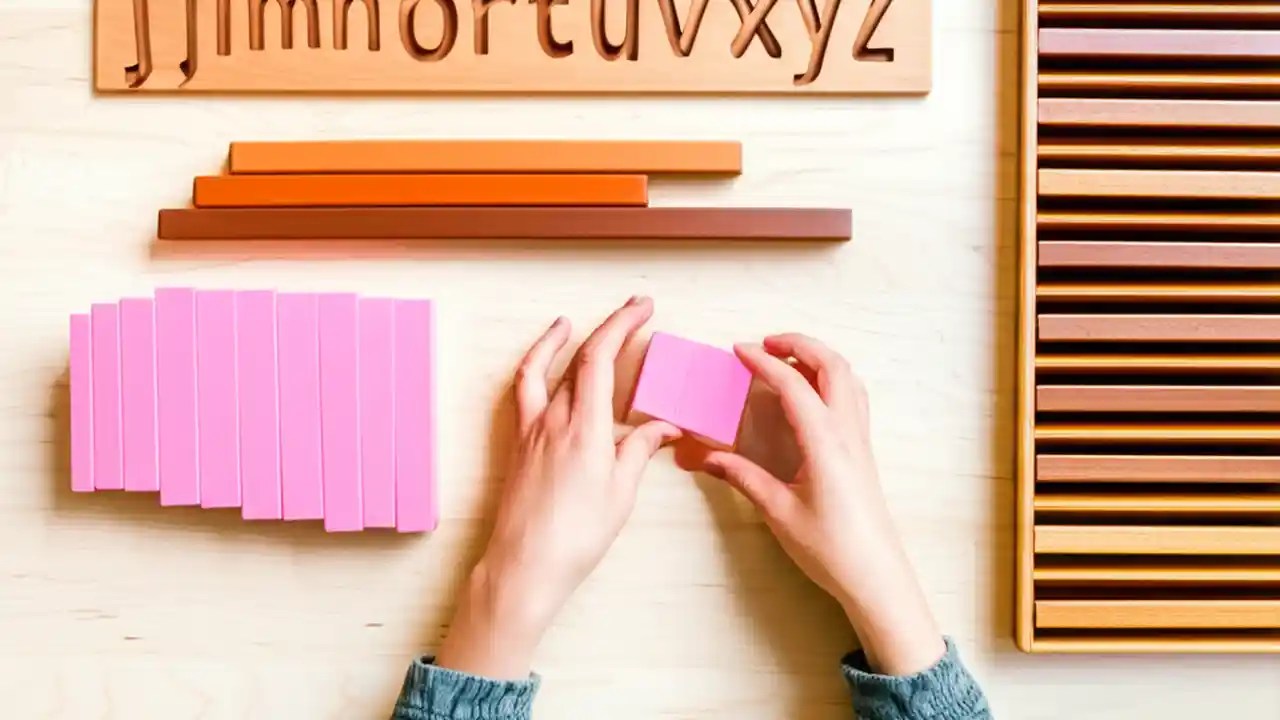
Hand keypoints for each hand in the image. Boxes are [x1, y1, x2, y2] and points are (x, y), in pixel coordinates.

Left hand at [436, 297, 680, 679]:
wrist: (524, 564)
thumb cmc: (575, 536)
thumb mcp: (621, 493)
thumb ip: (640, 450)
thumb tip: (663, 427)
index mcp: (586, 427)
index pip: (602, 358)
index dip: (621, 324)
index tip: (642, 307)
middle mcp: (554, 419)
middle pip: (578, 358)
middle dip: (607, 328)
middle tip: (632, 312)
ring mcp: (532, 430)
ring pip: (542, 370)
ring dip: (556, 341)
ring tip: (565, 324)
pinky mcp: (519, 445)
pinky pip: (524, 394)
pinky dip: (534, 371)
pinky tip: (542, 372)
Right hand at [697, 334, 944, 675]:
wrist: (876, 576)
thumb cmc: (831, 550)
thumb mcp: (779, 514)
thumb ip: (744, 479)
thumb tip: (710, 458)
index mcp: (825, 443)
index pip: (793, 385)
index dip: (763, 362)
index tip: (738, 351)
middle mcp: (848, 433)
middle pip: (832, 365)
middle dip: (799, 344)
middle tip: (764, 343)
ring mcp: (860, 439)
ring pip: (847, 377)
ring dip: (818, 357)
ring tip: (785, 359)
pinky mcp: (863, 451)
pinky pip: (853, 397)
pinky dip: (831, 378)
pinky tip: (810, 392)